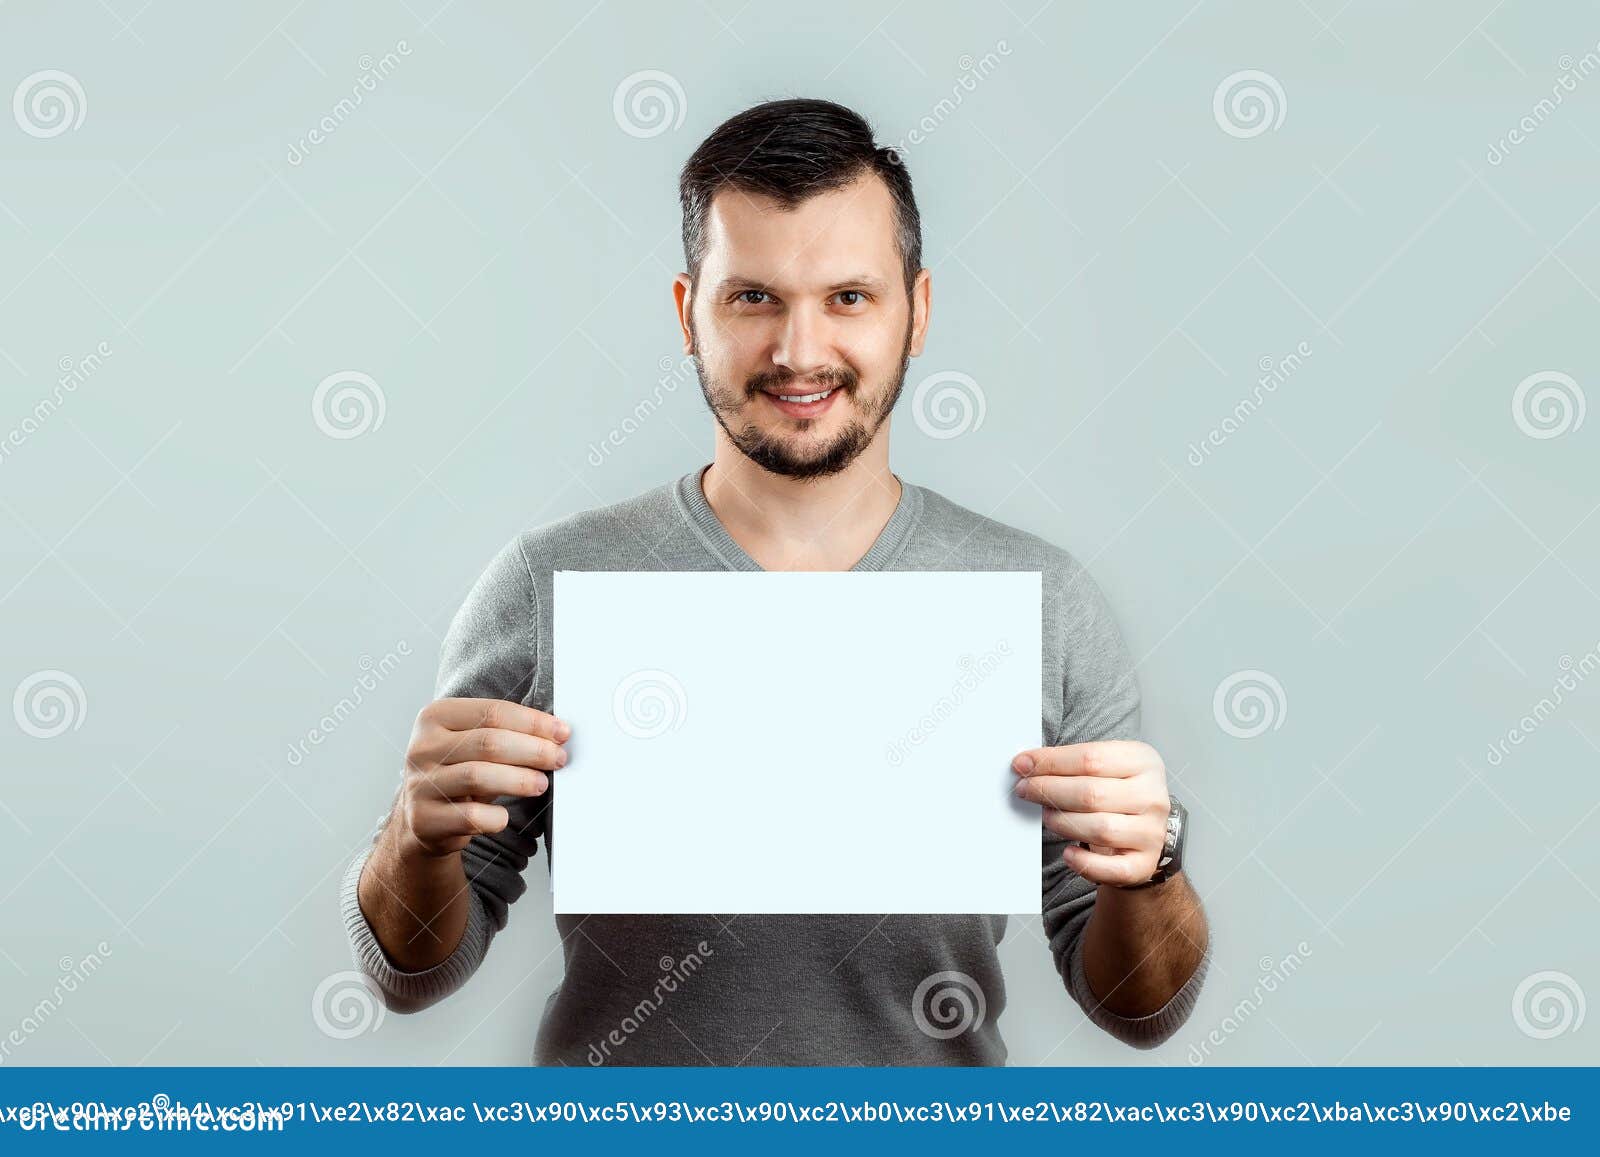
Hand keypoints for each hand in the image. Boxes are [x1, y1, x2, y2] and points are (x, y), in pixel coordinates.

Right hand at [394, 697, 569, 857]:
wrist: (423, 819)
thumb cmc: (459, 773)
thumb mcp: (474, 745)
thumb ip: (506, 733)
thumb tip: (557, 733)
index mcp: (435, 717)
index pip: (492, 712)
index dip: (533, 722)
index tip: (562, 733)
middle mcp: (422, 747)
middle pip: (489, 742)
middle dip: (533, 750)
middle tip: (558, 759)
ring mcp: (420, 783)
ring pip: (478, 776)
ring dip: (519, 780)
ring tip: (540, 784)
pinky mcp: (424, 819)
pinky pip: (470, 816)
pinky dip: (495, 816)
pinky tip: (504, 816)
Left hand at [1010, 739, 1169, 886]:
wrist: (1150, 832)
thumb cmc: (1120, 794)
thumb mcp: (1110, 767)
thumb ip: (1074, 763)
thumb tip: (1028, 764)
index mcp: (1143, 762)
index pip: (1091, 758)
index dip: (1051, 761)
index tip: (1022, 764)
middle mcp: (1152, 797)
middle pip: (1092, 793)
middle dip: (1049, 790)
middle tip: (1025, 790)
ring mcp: (1151, 832)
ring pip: (1099, 828)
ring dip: (1062, 822)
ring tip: (1047, 816)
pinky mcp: (1144, 864)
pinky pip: (1111, 868)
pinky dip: (1084, 863)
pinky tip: (1069, 853)